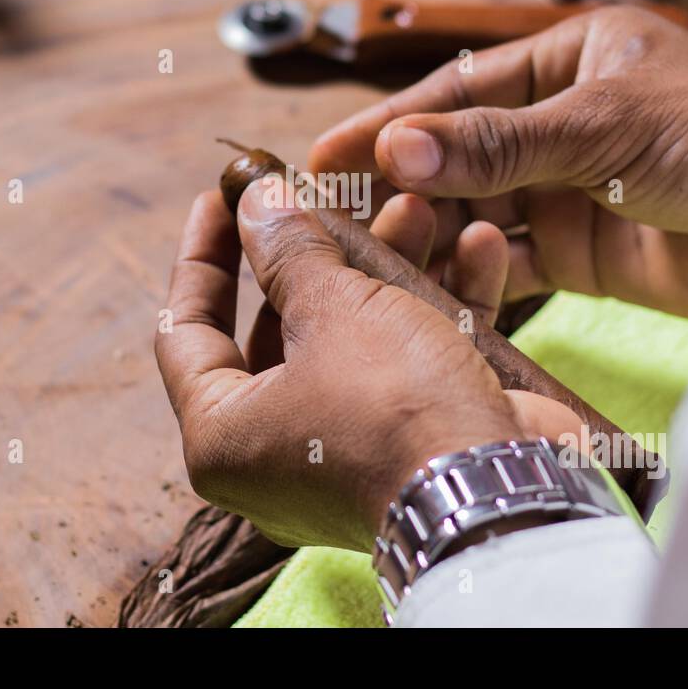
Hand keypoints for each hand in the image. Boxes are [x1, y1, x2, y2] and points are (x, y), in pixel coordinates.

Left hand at [155, 179, 582, 551]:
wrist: (502, 492)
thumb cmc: (394, 405)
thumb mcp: (332, 308)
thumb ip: (288, 250)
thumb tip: (255, 201)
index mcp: (224, 435)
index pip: (185, 330)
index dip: (203, 255)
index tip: (220, 196)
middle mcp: (276, 453)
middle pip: (280, 329)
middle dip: (317, 252)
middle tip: (334, 195)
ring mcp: (348, 454)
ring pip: (354, 339)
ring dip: (387, 268)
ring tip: (417, 207)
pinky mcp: (416, 446)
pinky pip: (414, 365)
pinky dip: (440, 307)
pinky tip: (476, 244)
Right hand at [310, 6, 687, 323]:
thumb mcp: (607, 125)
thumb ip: (500, 144)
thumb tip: (398, 147)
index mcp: (574, 57)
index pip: (462, 89)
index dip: (392, 121)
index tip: (329, 153)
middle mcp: (566, 121)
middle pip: (461, 152)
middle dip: (402, 181)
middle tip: (338, 211)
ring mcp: (571, 189)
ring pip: (477, 208)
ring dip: (432, 228)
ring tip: (379, 248)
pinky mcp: (583, 252)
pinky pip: (508, 260)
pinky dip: (472, 270)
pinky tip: (436, 279)